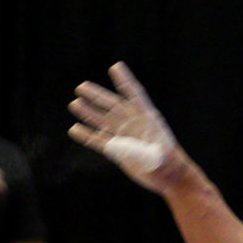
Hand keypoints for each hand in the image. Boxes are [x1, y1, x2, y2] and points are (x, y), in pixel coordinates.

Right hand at [68, 62, 191, 194]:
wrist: (168, 175)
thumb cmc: (167, 161)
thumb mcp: (156, 153)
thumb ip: (138, 148)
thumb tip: (115, 146)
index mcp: (146, 116)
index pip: (133, 93)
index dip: (124, 80)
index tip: (116, 67)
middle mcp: (133, 122)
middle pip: (112, 105)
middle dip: (97, 96)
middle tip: (81, 87)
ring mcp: (124, 135)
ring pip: (103, 120)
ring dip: (89, 113)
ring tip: (74, 104)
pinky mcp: (118, 149)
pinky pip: (98, 140)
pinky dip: (87, 135)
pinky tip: (74, 130)